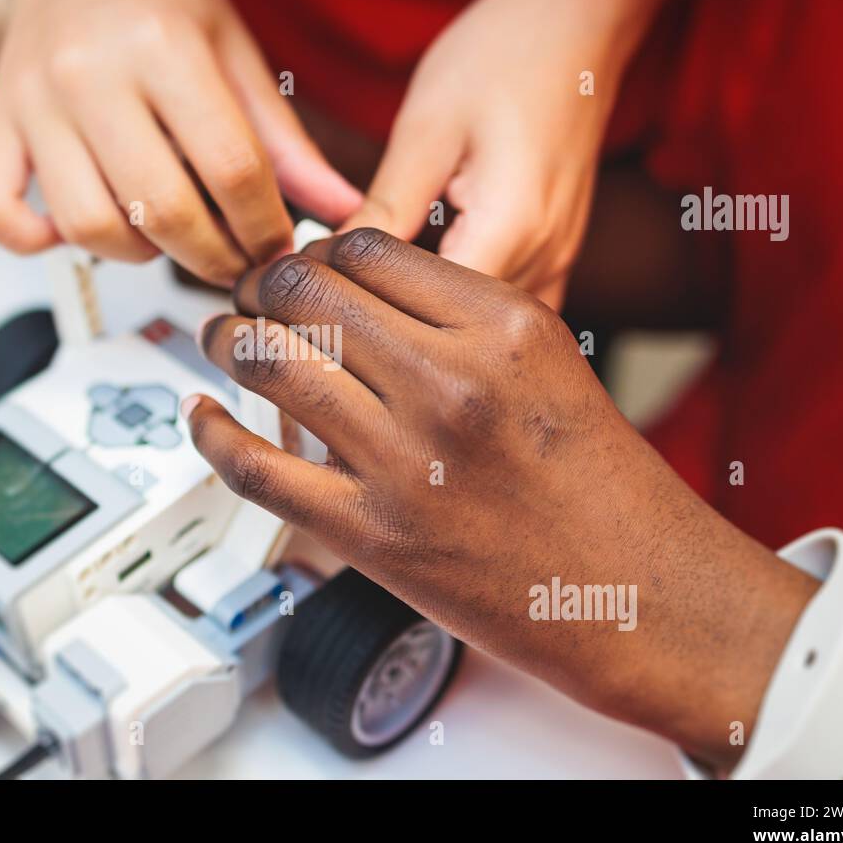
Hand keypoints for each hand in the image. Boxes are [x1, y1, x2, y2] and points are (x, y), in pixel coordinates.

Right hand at [0, 0, 360, 284]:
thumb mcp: (235, 48)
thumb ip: (285, 139)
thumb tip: (341, 208)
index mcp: (162, 46)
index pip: (229, 167)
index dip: (264, 226)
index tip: (277, 245)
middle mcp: (88, 74)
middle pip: (161, 208)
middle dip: (213, 256)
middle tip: (234, 260)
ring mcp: (32, 102)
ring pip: (87, 224)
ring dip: (139, 254)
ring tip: (166, 236)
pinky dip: (36, 240)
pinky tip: (80, 229)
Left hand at [183, 228, 820, 769]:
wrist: (642, 594)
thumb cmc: (601, 484)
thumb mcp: (551, 362)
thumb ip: (460, 315)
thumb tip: (361, 286)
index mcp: (502, 324)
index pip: (365, 248)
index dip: (316, 251)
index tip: (303, 266)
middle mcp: (450, 381)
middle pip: (305, 293)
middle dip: (261, 284)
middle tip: (249, 295)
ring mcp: (406, 460)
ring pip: (270, 363)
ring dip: (226, 341)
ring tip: (222, 339)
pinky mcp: (373, 535)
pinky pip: (259, 470)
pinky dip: (213, 437)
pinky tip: (200, 418)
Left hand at [342, 0, 706, 306]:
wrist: (578, 24)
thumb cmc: (504, 55)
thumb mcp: (426, 127)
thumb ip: (386, 207)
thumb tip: (331, 267)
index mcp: (512, 226)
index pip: (432, 315)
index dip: (369, 314)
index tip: (319, 302)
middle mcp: (545, 257)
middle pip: (462, 338)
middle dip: (395, 331)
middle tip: (332, 314)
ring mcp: (558, 262)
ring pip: (488, 336)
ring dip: (431, 332)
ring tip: (369, 315)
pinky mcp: (556, 256)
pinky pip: (509, 316)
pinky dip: (466, 322)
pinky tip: (423, 310)